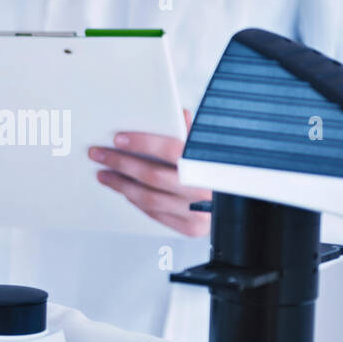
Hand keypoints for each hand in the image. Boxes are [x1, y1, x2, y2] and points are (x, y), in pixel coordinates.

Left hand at [88, 110, 211, 235]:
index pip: (171, 149)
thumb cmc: (223, 173)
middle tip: (100, 155)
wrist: (242, 207)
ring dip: (121, 185)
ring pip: (148, 198)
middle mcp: (203, 189)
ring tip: (105, 174)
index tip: (118, 138)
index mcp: (209, 163)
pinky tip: (125, 190)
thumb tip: (180, 113)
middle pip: (152, 175)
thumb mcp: (213, 148)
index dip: (143, 142)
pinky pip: (155, 214)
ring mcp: (197, 212)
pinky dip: (136, 201)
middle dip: (121, 163)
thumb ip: (194, 132)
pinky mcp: (191, 228)